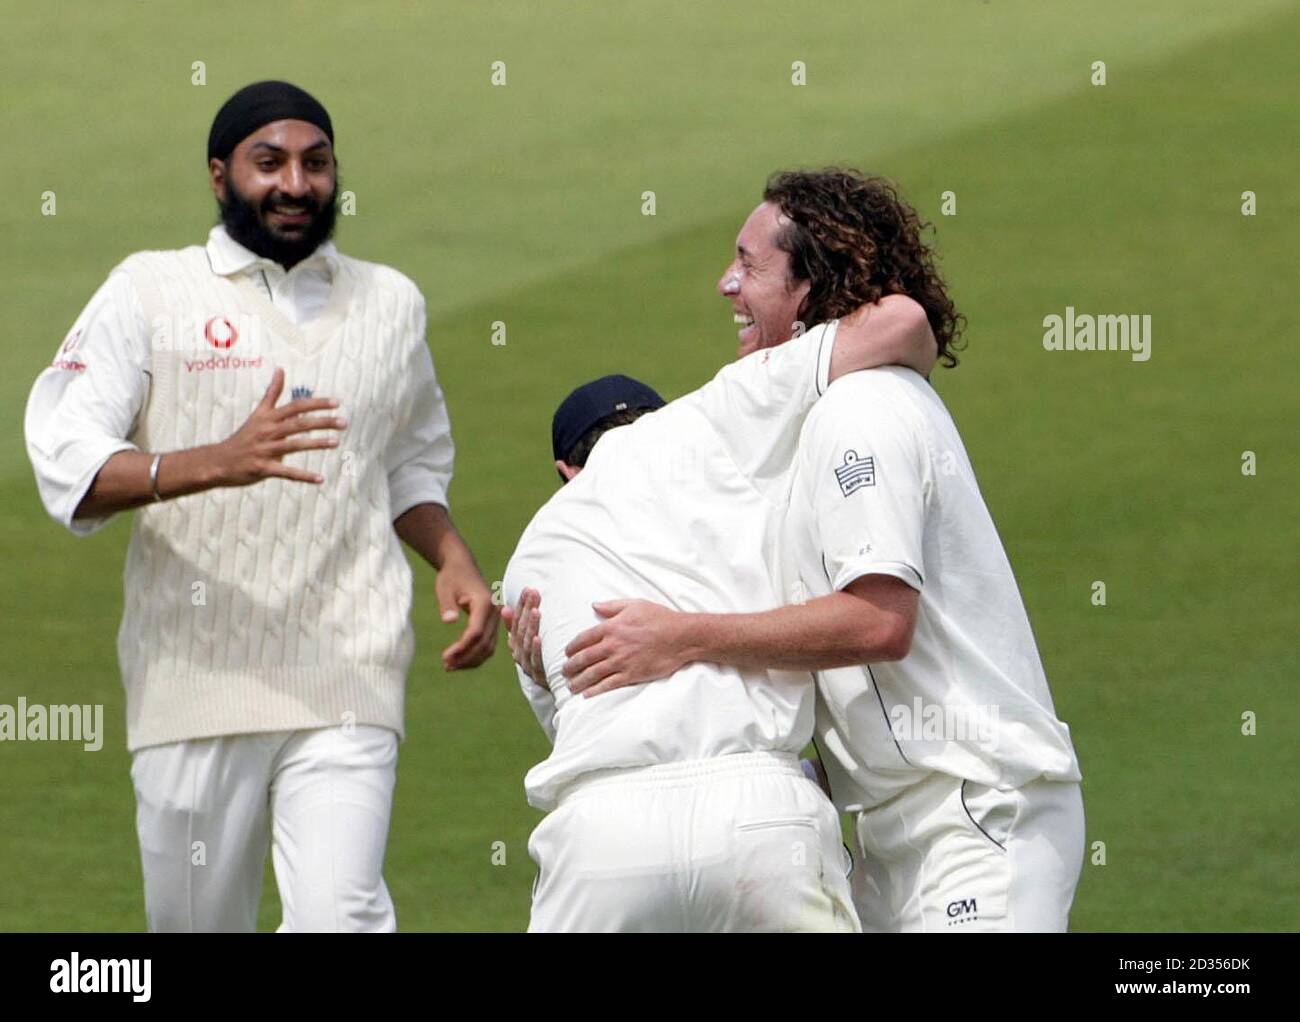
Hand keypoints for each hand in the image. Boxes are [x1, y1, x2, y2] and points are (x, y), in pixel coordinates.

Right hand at [210, 368, 345, 485]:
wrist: (218, 461)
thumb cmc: (243, 437)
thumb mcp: (258, 413)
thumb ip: (272, 393)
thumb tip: (281, 369)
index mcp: (268, 418)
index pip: (296, 407)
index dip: (316, 404)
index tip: (337, 402)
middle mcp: (267, 431)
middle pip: (298, 423)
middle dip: (322, 422)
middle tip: (344, 422)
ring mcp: (264, 450)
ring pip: (294, 445)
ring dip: (316, 444)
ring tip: (336, 442)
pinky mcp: (262, 468)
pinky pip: (286, 472)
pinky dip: (303, 476)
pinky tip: (320, 478)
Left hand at [436, 556, 498, 669]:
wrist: (462, 566)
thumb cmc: (451, 576)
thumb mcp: (445, 588)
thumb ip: (447, 605)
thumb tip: (448, 621)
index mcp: (484, 603)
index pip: (476, 632)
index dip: (462, 648)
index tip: (445, 657)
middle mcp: (495, 612)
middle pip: (484, 643)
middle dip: (466, 658)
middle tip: (446, 666)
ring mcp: (496, 619)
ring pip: (488, 647)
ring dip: (471, 660)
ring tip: (450, 667)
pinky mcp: (492, 623)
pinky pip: (488, 644)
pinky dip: (475, 655)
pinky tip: (459, 661)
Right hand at [501, 587, 546, 688]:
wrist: (560, 690)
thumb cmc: (546, 661)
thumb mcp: (531, 642)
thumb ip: (519, 626)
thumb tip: (504, 608)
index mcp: (517, 645)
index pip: (517, 621)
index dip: (521, 605)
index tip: (528, 589)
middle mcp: (520, 655)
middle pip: (520, 630)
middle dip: (526, 610)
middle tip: (533, 593)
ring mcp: (529, 666)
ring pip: (526, 644)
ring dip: (531, 627)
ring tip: (535, 611)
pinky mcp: (540, 677)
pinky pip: (536, 662)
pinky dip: (536, 650)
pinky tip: (538, 638)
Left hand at [562, 599, 689, 697]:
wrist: (681, 637)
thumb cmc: (660, 618)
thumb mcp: (634, 604)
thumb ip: (611, 606)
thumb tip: (594, 605)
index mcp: (611, 627)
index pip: (583, 639)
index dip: (571, 647)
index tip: (566, 653)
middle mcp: (612, 645)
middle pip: (584, 658)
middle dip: (570, 667)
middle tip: (564, 672)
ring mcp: (621, 662)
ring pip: (592, 674)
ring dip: (578, 681)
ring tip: (571, 687)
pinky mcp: (631, 675)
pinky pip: (608, 685)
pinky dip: (595, 691)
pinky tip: (587, 696)